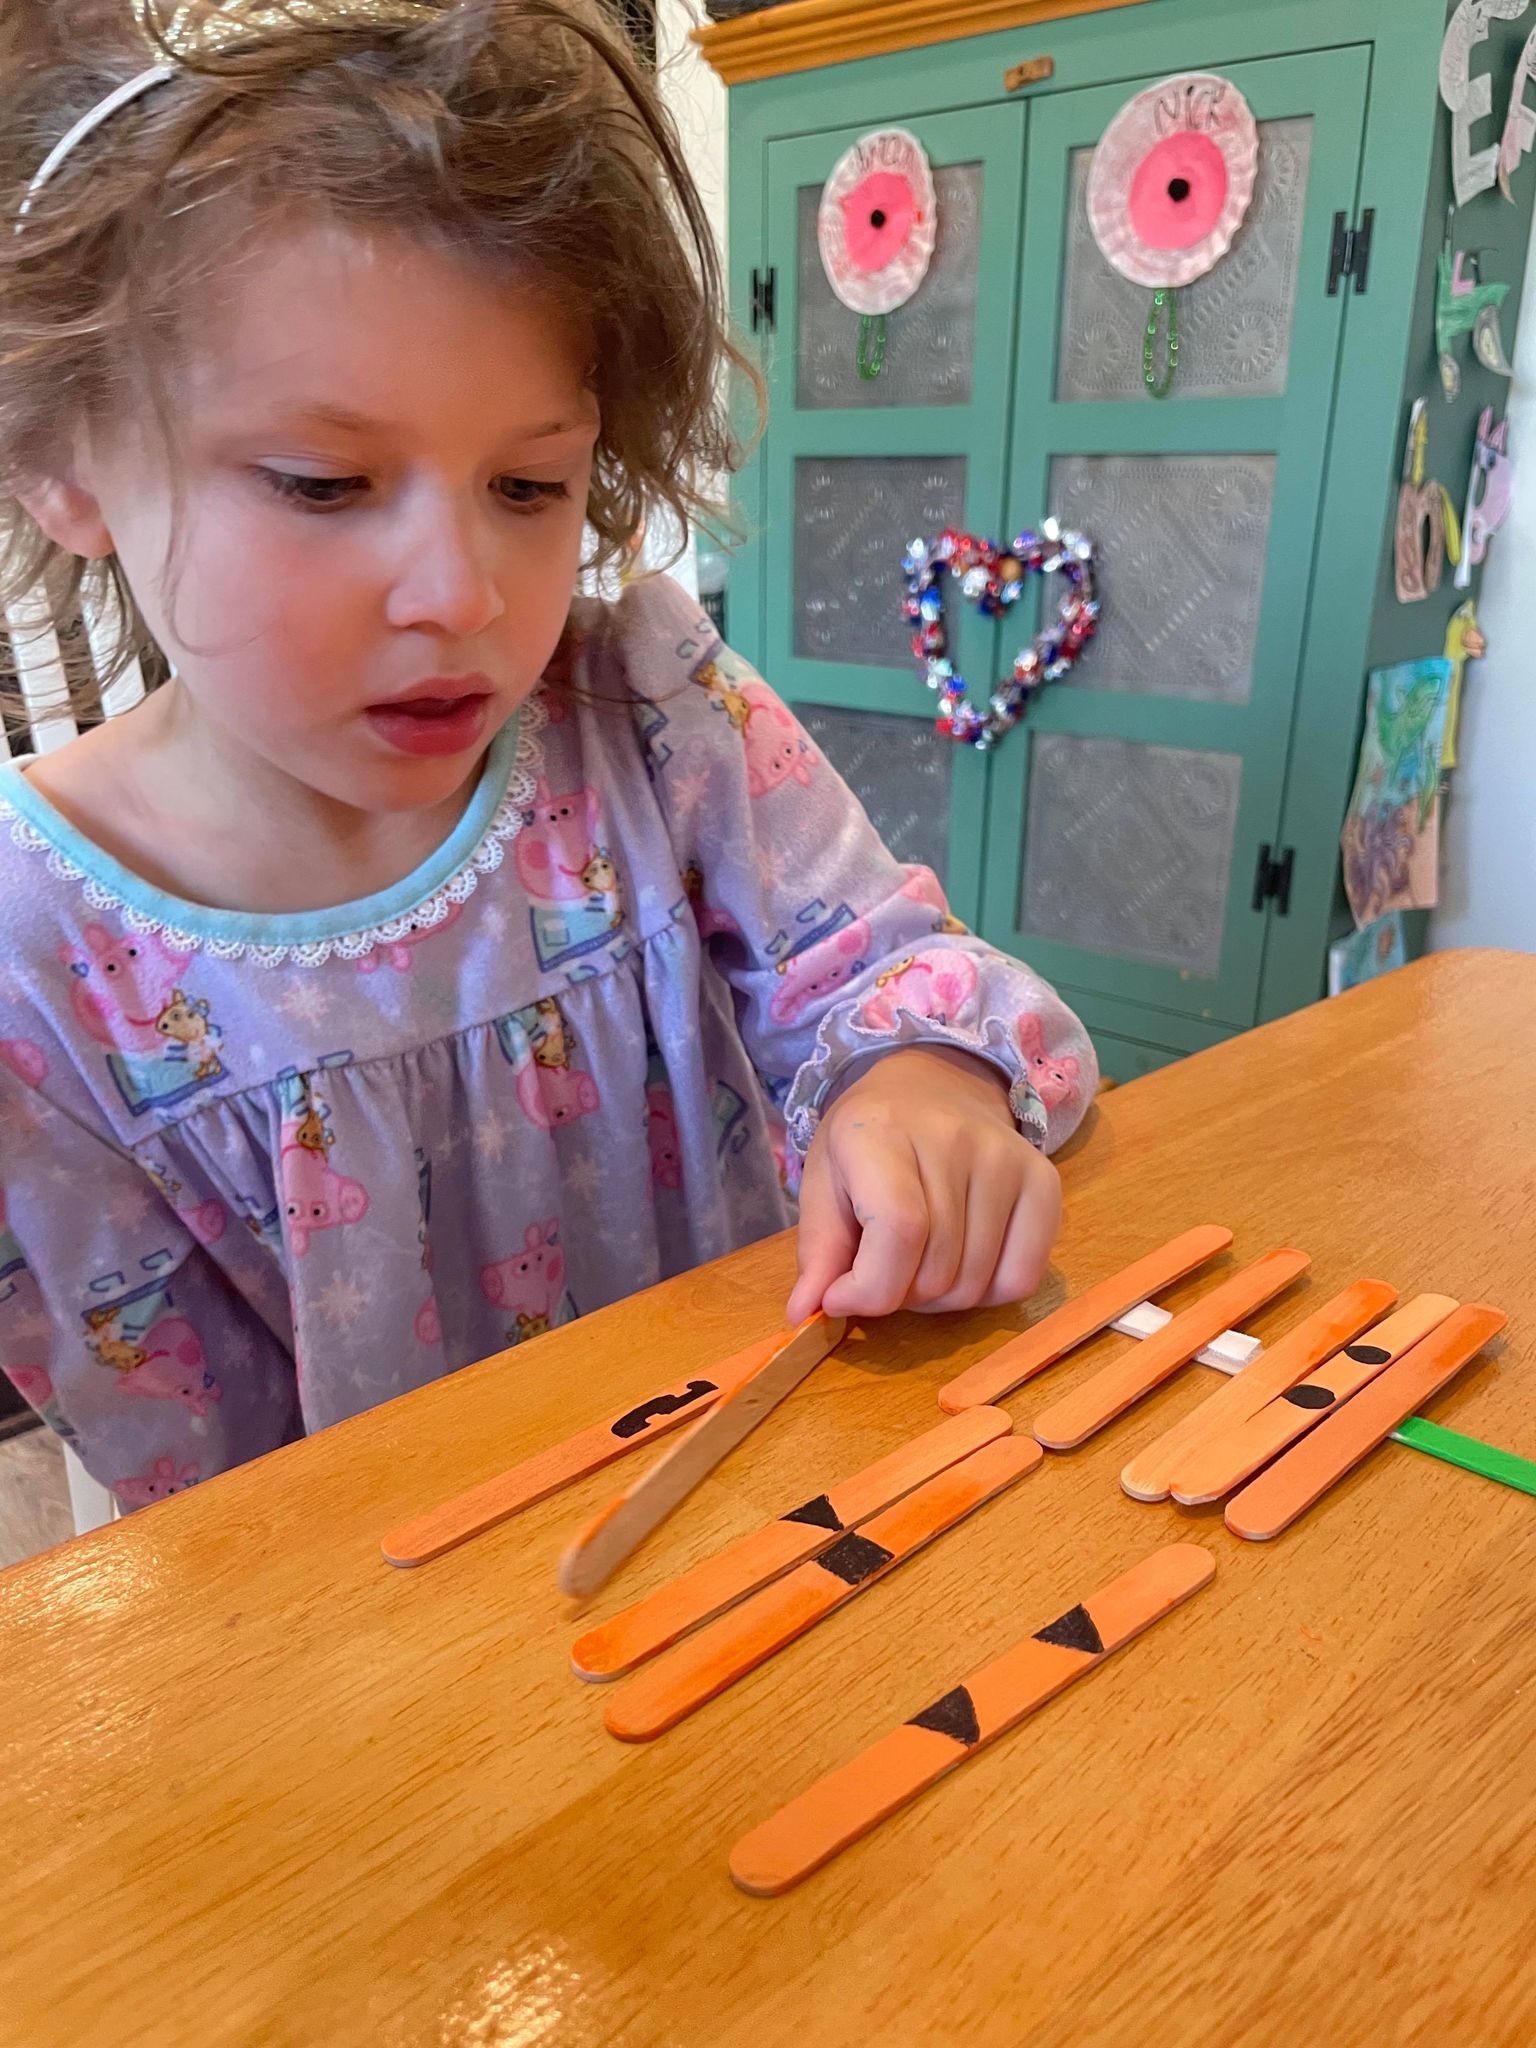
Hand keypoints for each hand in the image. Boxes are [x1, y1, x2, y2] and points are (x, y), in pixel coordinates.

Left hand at [786, 1044, 1060, 1323]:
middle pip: (936, 1269)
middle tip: (884, 1270)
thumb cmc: (868, 1142)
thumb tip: (806, 1313)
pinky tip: (963, 1264)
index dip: (868, 1288)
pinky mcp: (1043, 1182)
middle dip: (898, 1295)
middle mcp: (954, 1139)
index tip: (841, 1297)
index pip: (899, 1231)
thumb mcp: (824, 1183)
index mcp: (882, 1132)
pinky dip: (987, 1295)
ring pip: (975, 1284)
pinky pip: (1021, 1278)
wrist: (933, 1087)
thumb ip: (818, 1250)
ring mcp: (1007, 1159)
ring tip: (919, 1263)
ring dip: (939, 1298)